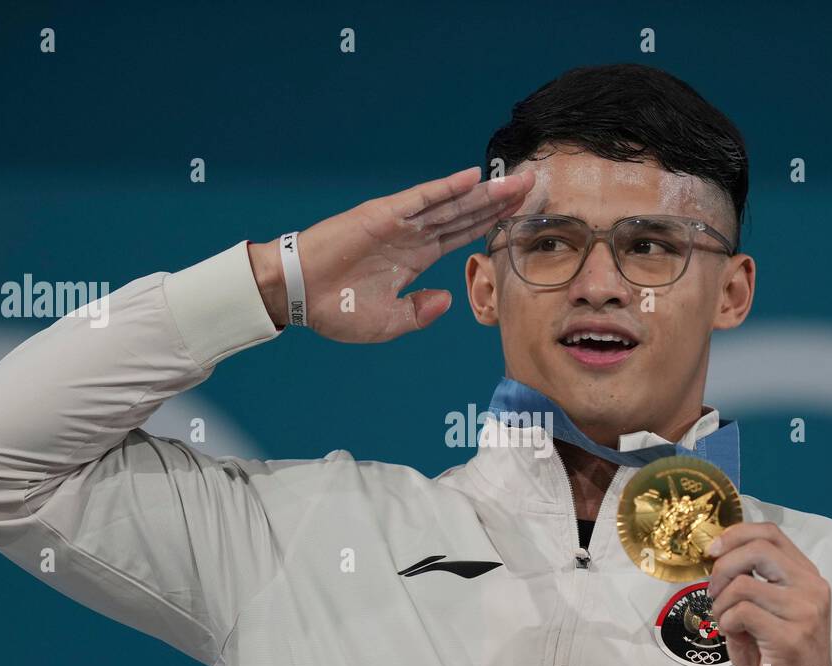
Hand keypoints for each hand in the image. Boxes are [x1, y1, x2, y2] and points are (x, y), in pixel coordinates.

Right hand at [250, 166, 533, 340]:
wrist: (298, 296)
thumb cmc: (335, 309)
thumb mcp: (387, 322)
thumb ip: (419, 313)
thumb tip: (446, 301)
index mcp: (415, 258)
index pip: (462, 235)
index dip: (491, 225)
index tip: (522, 218)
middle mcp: (412, 235)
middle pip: (465, 214)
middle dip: (499, 203)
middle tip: (534, 188)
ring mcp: (399, 223)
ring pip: (450, 203)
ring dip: (483, 192)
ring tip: (516, 181)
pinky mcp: (382, 215)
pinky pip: (421, 199)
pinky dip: (446, 187)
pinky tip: (472, 177)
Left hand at [703, 521, 831, 665]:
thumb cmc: (777, 654)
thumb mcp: (765, 611)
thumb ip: (749, 583)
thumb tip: (716, 559)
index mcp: (807, 576)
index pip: (771, 533)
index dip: (736, 534)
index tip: (713, 550)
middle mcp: (812, 587)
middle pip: (758, 549)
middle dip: (723, 566)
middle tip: (712, 590)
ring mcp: (805, 611)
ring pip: (743, 585)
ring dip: (721, 604)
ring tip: (725, 620)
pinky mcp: (790, 636)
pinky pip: (741, 613)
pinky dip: (726, 622)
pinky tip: (733, 634)